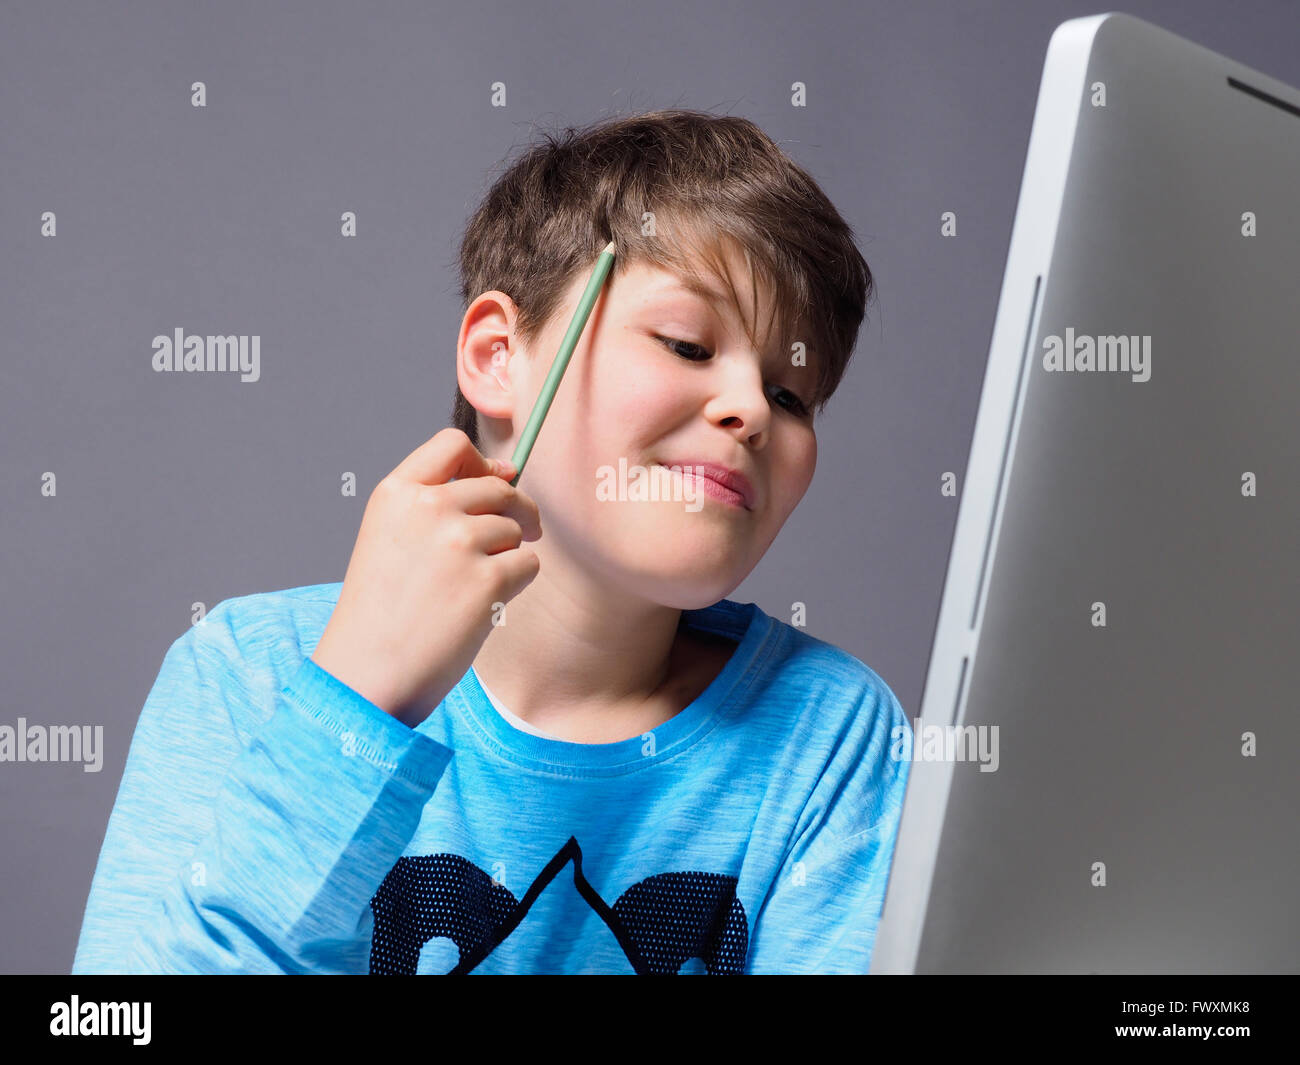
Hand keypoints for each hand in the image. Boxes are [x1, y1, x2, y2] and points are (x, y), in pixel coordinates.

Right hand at [310, 428, 541, 725]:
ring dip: (508, 555)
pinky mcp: (488, 578)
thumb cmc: (382, 612)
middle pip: (499, 488)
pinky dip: (516, 584)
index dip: (483, 462)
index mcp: (396, 493)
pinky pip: (529, 564)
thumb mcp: (389, 537)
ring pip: (516, 529)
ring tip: (472, 588)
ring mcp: (459, 541)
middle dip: (515, 513)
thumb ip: (434, 502)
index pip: (452, 444)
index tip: (497, 481)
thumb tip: (508, 474)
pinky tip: (484, 606)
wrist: (367, 674)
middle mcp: (428, 508)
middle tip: (512, 541)